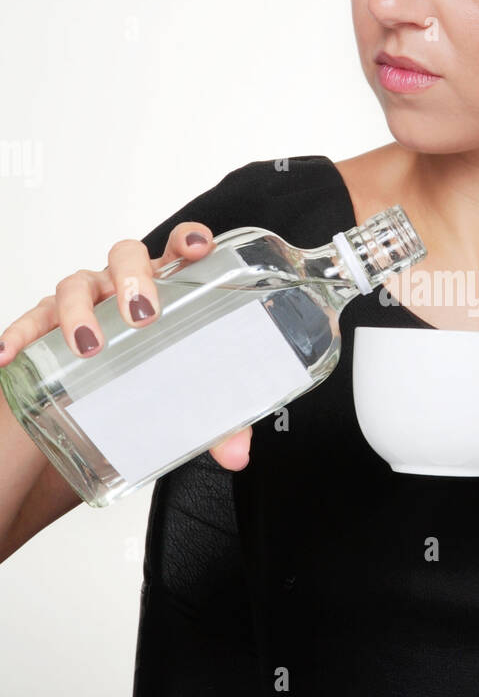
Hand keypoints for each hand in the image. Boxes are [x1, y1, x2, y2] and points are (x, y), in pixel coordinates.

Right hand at [0, 222, 251, 471]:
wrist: (97, 403)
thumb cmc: (149, 382)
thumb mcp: (188, 403)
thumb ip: (219, 426)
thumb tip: (237, 456)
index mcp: (167, 291)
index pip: (179, 250)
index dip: (188, 241)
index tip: (197, 249)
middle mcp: (123, 287)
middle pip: (125, 255)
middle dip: (133, 278)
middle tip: (143, 317)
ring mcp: (85, 303)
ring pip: (76, 285)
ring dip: (80, 311)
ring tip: (88, 347)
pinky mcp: (47, 327)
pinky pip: (31, 321)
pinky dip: (19, 334)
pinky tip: (9, 354)